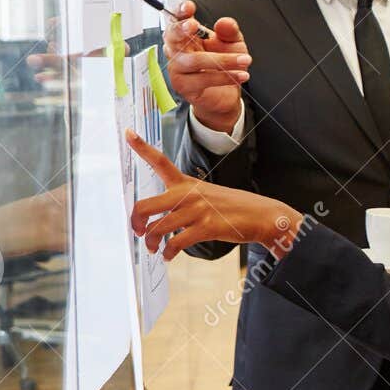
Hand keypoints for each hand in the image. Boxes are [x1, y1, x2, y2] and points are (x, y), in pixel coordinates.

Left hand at [126, 131, 302, 259]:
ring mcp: (197, 211)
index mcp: (187, 183)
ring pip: (158, 228)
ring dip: (151, 243)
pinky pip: (176, 243)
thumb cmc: (232, 208)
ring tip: (154, 249)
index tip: (127, 132)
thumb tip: (161, 222)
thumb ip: (184, 202)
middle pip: (145, 205)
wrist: (262, 215)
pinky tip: (169, 256)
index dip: (142, 147)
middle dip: (135, 221)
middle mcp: (188, 194)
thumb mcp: (207, 195)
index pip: (160, 161)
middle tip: (137, 231)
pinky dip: (168, 253)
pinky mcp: (206, 227)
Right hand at [164, 0, 249, 131]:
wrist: (225, 94)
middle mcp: (178, 50)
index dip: (179, 11)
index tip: (188, 7)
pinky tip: (240, 75)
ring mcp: (178, 68)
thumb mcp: (233, 44)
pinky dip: (224, 77)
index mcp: (187, 35)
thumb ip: (230, 32)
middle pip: (171, 36)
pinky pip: (202, 79)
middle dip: (182, 29)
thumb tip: (224, 22)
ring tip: (244, 60)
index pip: (177, 20)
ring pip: (193, 60)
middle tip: (195, 26)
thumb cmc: (224, 65)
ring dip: (222, 60)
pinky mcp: (184, 86)